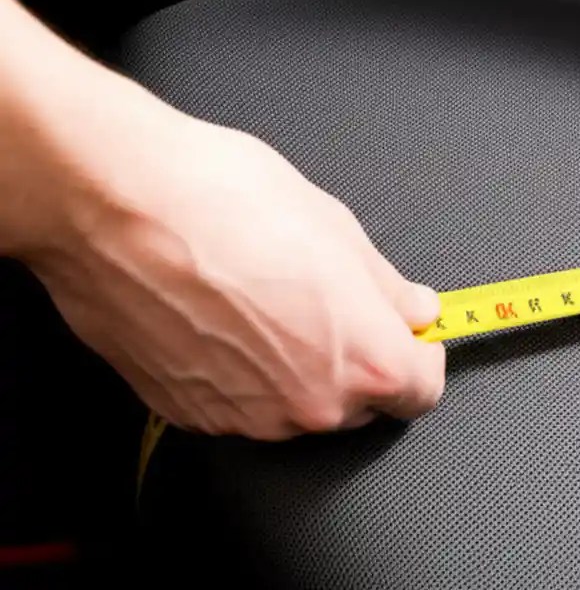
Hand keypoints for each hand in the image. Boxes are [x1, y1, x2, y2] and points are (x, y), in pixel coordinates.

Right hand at [16, 74, 445, 439]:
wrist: (115, 205)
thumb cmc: (223, 203)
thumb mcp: (338, 229)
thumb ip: (387, 287)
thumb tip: (412, 307)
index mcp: (364, 361)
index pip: (422, 390)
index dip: (418, 353)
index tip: (406, 331)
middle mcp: (309, 405)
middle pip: (362, 402)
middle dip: (358, 360)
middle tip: (327, 302)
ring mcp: (247, 417)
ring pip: (299, 405)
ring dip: (297, 368)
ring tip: (263, 300)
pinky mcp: (191, 414)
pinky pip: (242, 404)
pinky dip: (243, 374)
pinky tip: (223, 319)